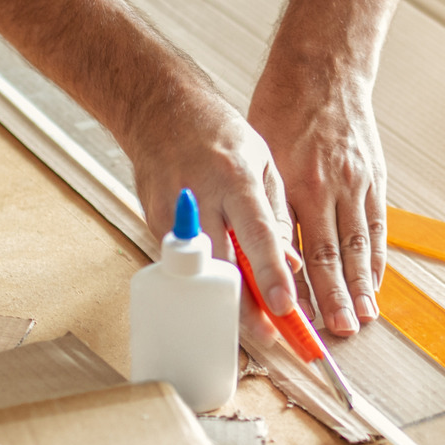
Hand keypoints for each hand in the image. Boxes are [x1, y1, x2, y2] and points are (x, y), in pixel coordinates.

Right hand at [128, 102, 300, 342]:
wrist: (159, 110)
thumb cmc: (218, 132)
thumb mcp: (263, 160)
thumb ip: (278, 213)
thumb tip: (291, 262)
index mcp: (235, 179)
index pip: (257, 236)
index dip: (271, 275)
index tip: (284, 307)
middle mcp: (200, 199)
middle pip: (221, 267)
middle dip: (243, 308)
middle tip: (267, 334)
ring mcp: (171, 214)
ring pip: (197, 273)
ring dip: (223, 302)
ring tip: (251, 324)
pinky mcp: (153, 224)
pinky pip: (183, 262)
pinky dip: (205, 279)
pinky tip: (224, 291)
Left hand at [249, 64, 385, 336]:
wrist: (324, 69)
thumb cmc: (282, 108)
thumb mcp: (259, 154)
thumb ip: (262, 203)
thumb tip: (256, 250)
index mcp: (295, 181)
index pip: (293, 247)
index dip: (294, 285)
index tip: (292, 316)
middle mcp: (329, 186)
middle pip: (331, 254)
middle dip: (334, 298)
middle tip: (337, 332)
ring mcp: (356, 182)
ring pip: (359, 245)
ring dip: (360, 286)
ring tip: (362, 317)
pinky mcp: (374, 176)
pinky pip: (377, 226)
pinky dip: (376, 257)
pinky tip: (373, 280)